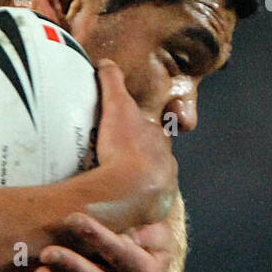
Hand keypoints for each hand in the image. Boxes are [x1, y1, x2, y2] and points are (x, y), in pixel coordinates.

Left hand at [31, 212, 176, 271]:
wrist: (133, 263)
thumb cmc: (134, 232)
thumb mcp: (148, 218)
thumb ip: (141, 209)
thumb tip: (127, 205)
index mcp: (151, 271)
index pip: (129, 259)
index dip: (102, 240)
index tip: (74, 219)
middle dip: (75, 269)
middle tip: (49, 252)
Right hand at [93, 61, 177, 222]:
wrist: (131, 188)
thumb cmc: (125, 146)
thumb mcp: (116, 107)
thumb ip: (112, 82)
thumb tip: (105, 62)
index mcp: (158, 139)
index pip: (153, 132)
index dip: (142, 131)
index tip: (130, 134)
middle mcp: (166, 163)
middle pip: (154, 158)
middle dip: (143, 158)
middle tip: (119, 161)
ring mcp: (162, 188)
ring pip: (151, 182)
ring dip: (138, 183)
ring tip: (116, 186)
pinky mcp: (153, 209)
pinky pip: (143, 205)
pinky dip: (133, 203)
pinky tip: (117, 204)